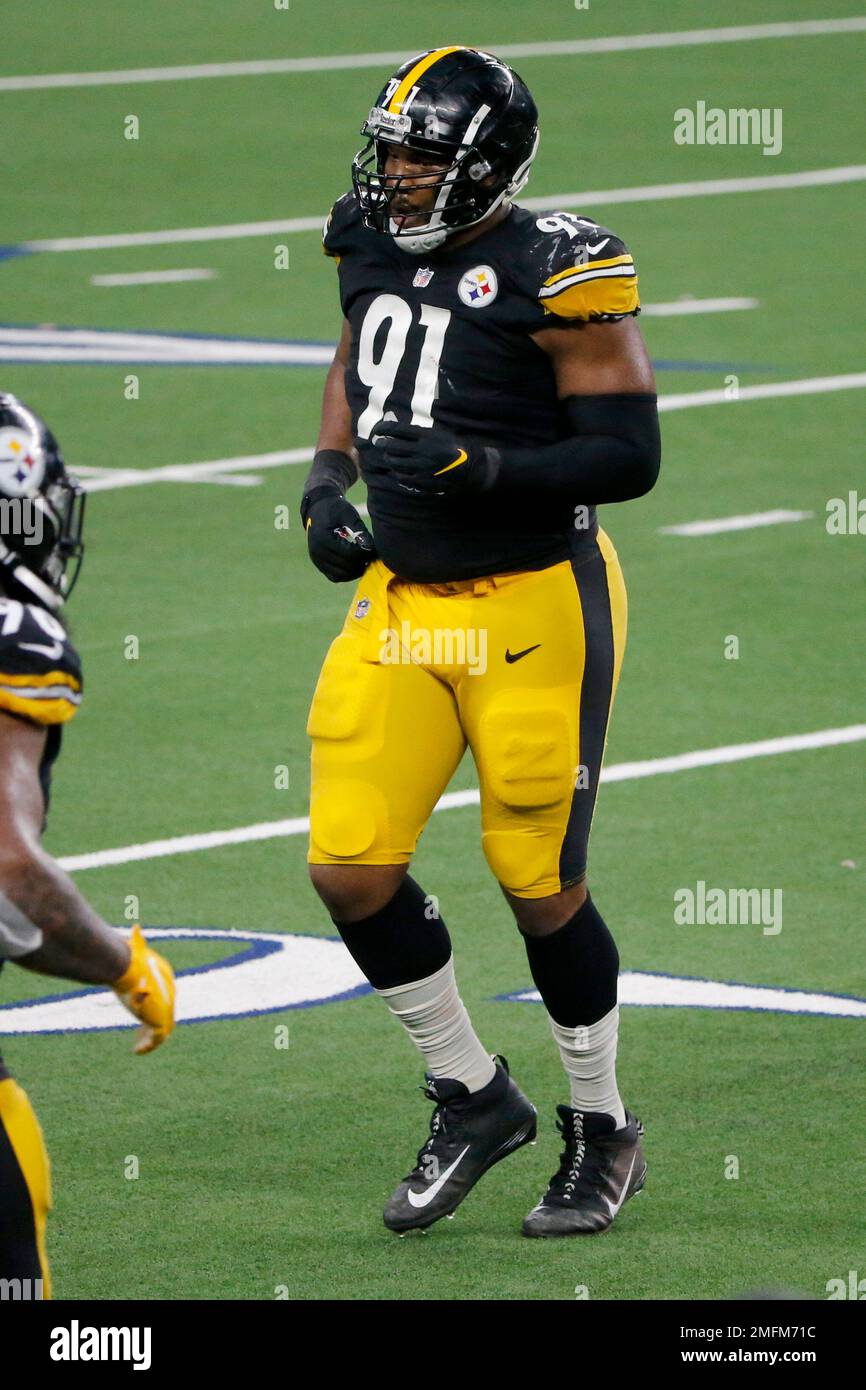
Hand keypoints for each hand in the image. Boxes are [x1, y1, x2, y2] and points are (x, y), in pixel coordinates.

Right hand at [112, 924, 175, 1053]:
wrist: (128, 968)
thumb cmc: (128, 959)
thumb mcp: (133, 951)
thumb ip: (136, 942)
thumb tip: (136, 926)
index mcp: (165, 978)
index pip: (164, 996)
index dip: (154, 1008)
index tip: (143, 1020)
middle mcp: (169, 993)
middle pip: (164, 1014)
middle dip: (154, 1027)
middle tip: (142, 1038)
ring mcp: (167, 1007)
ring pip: (163, 1029)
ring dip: (151, 1039)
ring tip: (139, 1047)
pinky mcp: (161, 1019)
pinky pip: (158, 1038)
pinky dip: (148, 1045)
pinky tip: (136, 1050)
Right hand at [302, 489, 374, 581]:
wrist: (318, 508)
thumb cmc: (336, 509)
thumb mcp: (348, 514)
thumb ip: (360, 530)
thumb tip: (370, 548)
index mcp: (324, 538)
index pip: (351, 554)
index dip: (366, 553)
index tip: (374, 548)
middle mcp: (317, 552)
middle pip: (347, 566)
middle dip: (362, 562)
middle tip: (372, 555)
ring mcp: (316, 560)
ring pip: (341, 575)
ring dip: (355, 570)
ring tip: (365, 560)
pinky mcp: (319, 564)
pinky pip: (335, 577)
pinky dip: (347, 574)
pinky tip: (356, 564)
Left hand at [366, 423, 499, 495]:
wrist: (468, 468)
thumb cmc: (451, 447)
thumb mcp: (437, 433)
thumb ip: (417, 431)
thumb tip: (395, 425)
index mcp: (426, 435)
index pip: (397, 429)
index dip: (383, 428)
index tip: (377, 429)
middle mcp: (422, 450)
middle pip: (392, 446)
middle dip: (382, 444)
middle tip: (380, 443)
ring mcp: (421, 467)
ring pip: (394, 462)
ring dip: (388, 458)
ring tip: (389, 456)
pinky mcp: (422, 480)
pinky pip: (401, 476)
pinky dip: (396, 471)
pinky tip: (398, 469)